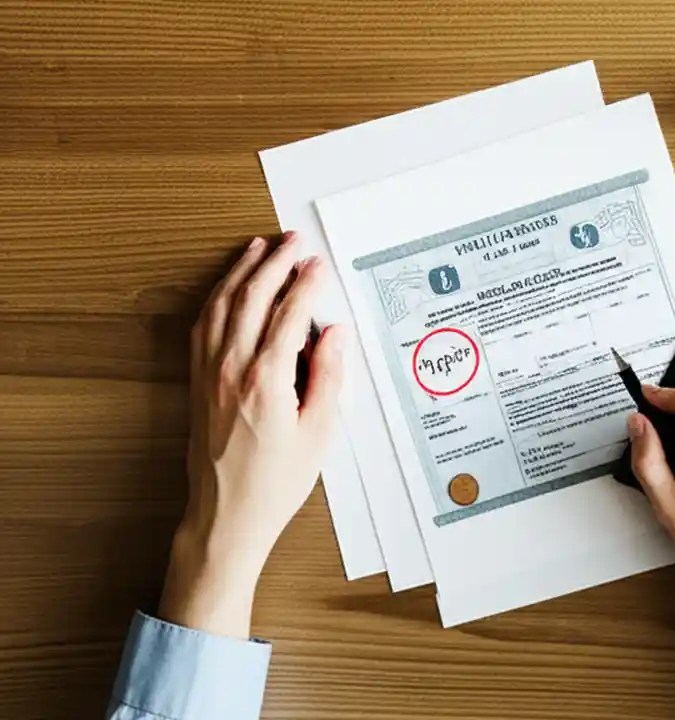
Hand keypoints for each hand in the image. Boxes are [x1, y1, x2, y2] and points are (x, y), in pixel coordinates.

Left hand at [159, 233, 343, 637]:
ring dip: (242, 271)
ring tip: (260, 248)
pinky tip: (229, 286)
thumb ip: (329, 377)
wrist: (226, 514)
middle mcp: (231, 369)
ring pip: (223, 304)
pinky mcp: (197, 381)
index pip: (289, 315)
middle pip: (253, 298)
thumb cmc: (275, 482)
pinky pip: (204, 325)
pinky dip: (218, 297)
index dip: (306, 284)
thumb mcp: (319, 433)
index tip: (319, 265)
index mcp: (266, 381)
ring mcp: (208, 373)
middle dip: (275, 264)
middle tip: (294, 242)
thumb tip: (334, 334)